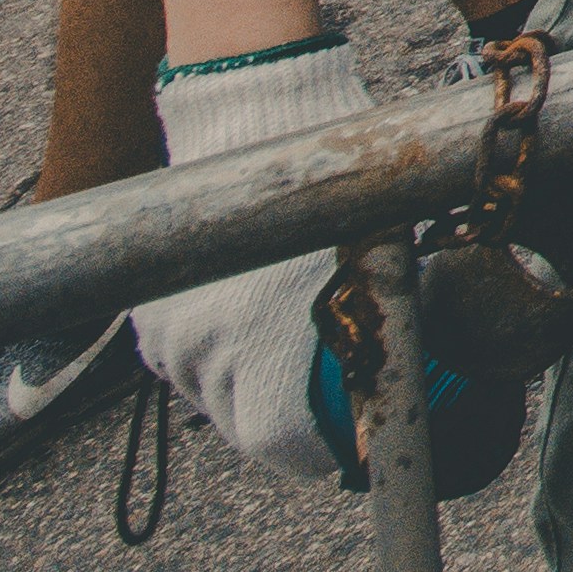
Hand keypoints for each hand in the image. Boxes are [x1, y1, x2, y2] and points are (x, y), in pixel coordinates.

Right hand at [134, 43, 369, 482]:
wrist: (254, 122)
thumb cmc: (333, 185)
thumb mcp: (381, 257)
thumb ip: (389, 320)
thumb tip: (422, 367)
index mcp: (263, 359)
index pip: (285, 444)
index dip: (323, 449)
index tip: (345, 442)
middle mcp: (206, 358)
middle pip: (249, 426)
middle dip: (290, 419)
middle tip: (327, 397)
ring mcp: (171, 338)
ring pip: (217, 395)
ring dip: (253, 387)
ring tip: (291, 355)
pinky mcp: (151, 317)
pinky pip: (188, 360)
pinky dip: (221, 356)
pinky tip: (252, 327)